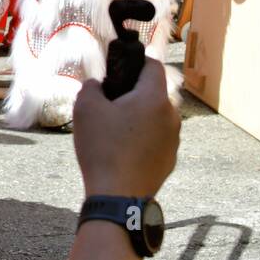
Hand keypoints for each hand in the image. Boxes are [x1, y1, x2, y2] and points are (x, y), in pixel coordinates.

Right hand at [74, 58, 180, 198]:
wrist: (118, 198)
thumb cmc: (103, 148)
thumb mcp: (85, 108)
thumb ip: (92, 86)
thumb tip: (99, 86)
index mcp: (154, 98)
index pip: (153, 65)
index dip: (135, 61)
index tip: (117, 69)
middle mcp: (171, 116)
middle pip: (153, 92)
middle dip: (133, 92)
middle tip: (109, 103)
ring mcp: (174, 140)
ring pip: (155, 116)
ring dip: (139, 116)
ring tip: (114, 130)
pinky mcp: (170, 160)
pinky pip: (156, 138)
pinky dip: (143, 137)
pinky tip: (123, 150)